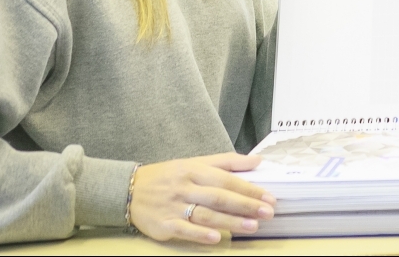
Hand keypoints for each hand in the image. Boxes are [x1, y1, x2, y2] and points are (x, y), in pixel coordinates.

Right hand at [128, 152, 274, 244]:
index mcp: (193, 170)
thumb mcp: (194, 162)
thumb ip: (226, 162)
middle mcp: (185, 187)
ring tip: (252, 226)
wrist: (130, 190)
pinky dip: (200, 234)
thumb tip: (257, 160)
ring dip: (230, 222)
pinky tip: (216, 238)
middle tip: (267, 212)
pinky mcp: (163, 225)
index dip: (248, 188)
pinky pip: (184, 230)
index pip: (226, 179)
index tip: (268, 197)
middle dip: (245, 205)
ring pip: (205, 215)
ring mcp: (174, 207)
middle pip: (219, 197)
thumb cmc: (169, 176)